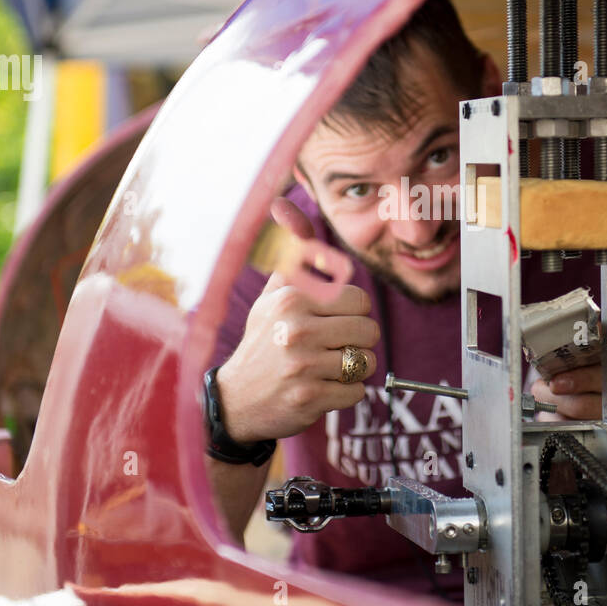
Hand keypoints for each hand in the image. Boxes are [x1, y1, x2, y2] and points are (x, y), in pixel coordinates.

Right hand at [217, 197, 379, 442]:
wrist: (236, 400)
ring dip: (353, 369)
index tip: (332, 322)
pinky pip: (357, 392)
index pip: (360, 299)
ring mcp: (303, 366)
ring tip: (326, 368)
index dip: (353, 313)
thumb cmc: (263, 341)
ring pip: (367, 362)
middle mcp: (296, 329)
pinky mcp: (310, 398)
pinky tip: (321, 388)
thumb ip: (292, 254)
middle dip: (357, 341)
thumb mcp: (272, 293)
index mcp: (292, 299)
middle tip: (332, 348)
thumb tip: (283, 204)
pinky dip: (345, 393)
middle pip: (369, 330)